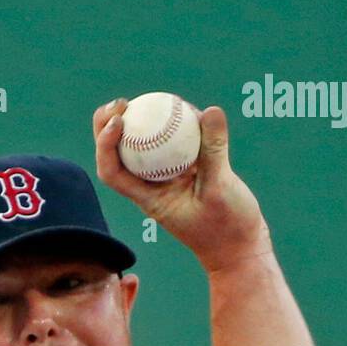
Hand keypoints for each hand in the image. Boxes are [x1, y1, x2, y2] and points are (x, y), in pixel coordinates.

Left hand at [93, 97, 274, 274]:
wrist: (241, 247)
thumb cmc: (226, 228)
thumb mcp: (220, 188)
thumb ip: (214, 150)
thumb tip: (208, 110)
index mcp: (148, 198)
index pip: (112, 172)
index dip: (105, 144)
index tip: (119, 120)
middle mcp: (152, 186)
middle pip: (119, 155)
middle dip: (110, 126)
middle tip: (121, 102)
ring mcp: (169, 177)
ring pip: (146, 145)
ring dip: (143, 121)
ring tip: (152, 98)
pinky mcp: (188, 170)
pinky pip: (176, 143)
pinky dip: (177, 125)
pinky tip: (188, 108)